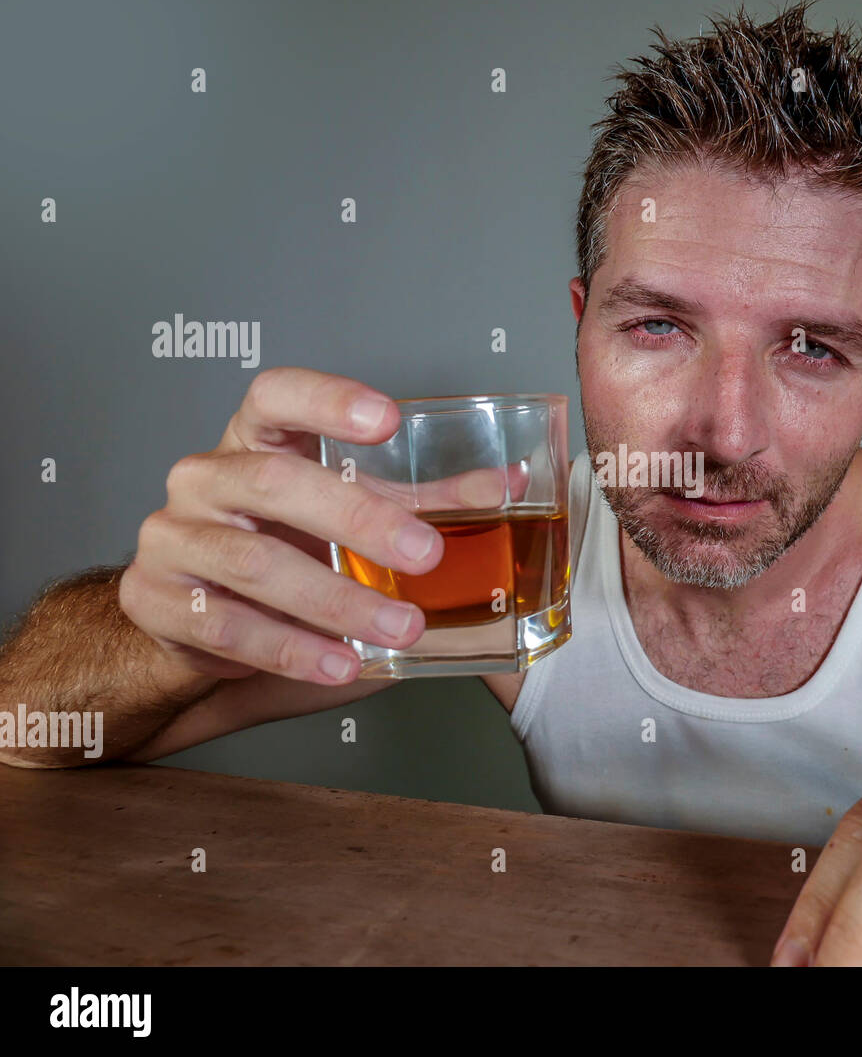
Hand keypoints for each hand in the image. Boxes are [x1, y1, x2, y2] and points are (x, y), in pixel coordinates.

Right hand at [118, 368, 499, 685]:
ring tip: (402, 627)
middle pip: (277, 483)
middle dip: (359, 519)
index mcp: (255, 441)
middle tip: (426, 555)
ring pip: (256, 562)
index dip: (328, 400)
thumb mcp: (354, 517)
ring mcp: (174, 536)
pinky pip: (227, 624)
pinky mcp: (157, 598)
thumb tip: (508, 483)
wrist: (198, 620)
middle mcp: (206, 477)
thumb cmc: (286, 549)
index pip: (277, 396)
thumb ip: (424, 499)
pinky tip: (341, 663)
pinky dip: (292, 649)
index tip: (386, 419)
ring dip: (338, 601)